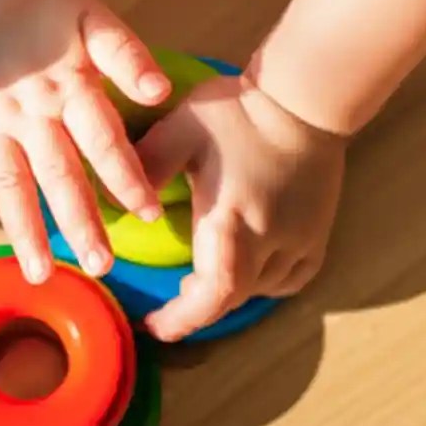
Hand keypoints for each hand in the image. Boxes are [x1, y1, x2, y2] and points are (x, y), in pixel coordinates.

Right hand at [0, 0, 171, 283]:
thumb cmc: (41, 5)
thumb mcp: (92, 17)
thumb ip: (127, 55)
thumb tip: (161, 92)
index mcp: (70, 89)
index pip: (104, 141)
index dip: (127, 177)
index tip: (146, 214)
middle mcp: (32, 114)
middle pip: (59, 175)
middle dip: (81, 222)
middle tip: (101, 266)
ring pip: (9, 184)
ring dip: (22, 230)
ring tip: (37, 273)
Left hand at [135, 73, 345, 340]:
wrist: (306, 99)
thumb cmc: (238, 112)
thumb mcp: (180, 129)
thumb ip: (145, 164)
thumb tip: (108, 198)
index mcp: (231, 220)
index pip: (212, 292)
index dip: (183, 318)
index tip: (153, 326)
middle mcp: (269, 240)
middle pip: (231, 299)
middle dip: (195, 310)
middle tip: (167, 310)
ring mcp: (299, 240)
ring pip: (259, 290)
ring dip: (225, 294)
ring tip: (196, 285)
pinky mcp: (317, 234)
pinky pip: (289, 279)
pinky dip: (262, 284)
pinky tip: (243, 269)